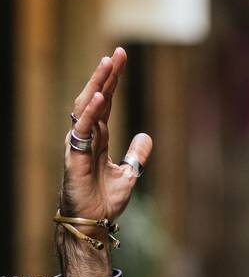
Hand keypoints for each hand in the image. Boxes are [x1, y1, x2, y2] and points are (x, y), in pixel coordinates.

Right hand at [60, 47, 151, 224]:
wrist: (94, 223)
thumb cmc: (105, 201)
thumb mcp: (130, 174)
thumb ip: (136, 154)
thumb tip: (145, 136)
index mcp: (99, 138)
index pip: (107, 102)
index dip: (114, 81)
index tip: (121, 58)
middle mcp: (87, 136)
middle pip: (97, 98)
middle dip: (106, 75)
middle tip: (117, 53)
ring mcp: (79, 144)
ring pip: (87, 107)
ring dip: (98, 84)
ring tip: (107, 64)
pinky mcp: (75, 156)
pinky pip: (82, 129)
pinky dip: (91, 113)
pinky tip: (102, 97)